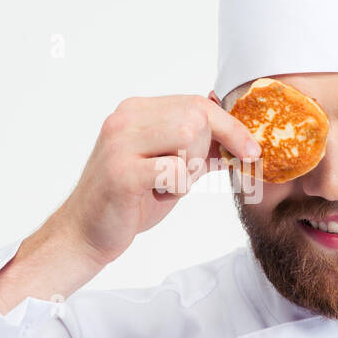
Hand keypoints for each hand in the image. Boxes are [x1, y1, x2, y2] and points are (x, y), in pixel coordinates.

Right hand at [54, 93, 261, 265]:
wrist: (85, 233)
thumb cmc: (130, 201)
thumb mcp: (171, 168)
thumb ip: (199, 148)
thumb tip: (238, 134)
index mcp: (136, 111)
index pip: (197, 103)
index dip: (231, 127)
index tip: (252, 150)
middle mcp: (124, 118)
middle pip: (196, 115)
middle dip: (207, 150)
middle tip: (187, 176)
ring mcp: (120, 143)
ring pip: (188, 136)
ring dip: (189, 169)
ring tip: (166, 185)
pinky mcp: (121, 173)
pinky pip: (175, 170)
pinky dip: (177, 187)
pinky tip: (155, 195)